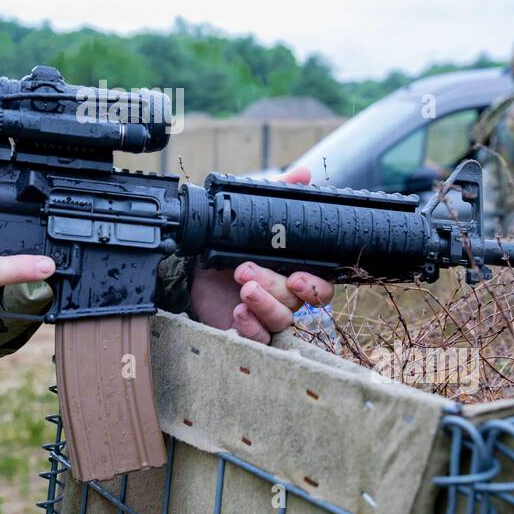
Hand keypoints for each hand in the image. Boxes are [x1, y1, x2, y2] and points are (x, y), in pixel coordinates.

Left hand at [188, 166, 336, 343]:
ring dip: (263, 304)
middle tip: (245, 270)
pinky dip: (250, 327)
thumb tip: (304, 174)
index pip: (321, 287)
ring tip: (242, 288)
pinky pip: (259, 339)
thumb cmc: (229, 245)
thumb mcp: (252, 217)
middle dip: (274, 285)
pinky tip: (238, 313)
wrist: (191, 268)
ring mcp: (266, 317)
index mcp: (294, 272)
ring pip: (280, 320)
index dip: (315, 286)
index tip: (298, 276)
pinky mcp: (247, 332)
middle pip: (295, 300)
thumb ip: (280, 196)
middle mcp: (284, 297)